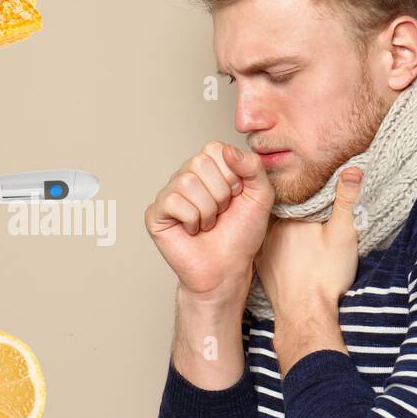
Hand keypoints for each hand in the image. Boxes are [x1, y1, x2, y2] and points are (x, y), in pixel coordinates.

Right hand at [145, 141, 274, 304]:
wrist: (227, 269)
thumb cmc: (241, 234)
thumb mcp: (261, 195)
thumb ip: (253, 165)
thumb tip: (227, 150)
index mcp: (208, 167)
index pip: (215, 149)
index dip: (232, 175)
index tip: (235, 196)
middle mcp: (186, 176)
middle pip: (200, 163)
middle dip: (220, 193)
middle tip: (221, 212)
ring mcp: (168, 194)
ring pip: (187, 183)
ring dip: (207, 210)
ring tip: (207, 223)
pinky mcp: (155, 213)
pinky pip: (173, 202)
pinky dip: (191, 220)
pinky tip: (192, 230)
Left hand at [255, 166, 363, 322]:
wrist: (306, 313)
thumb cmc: (325, 274)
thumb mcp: (343, 233)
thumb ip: (346, 199)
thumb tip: (353, 168)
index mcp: (288, 215)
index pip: (292, 193)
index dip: (305, 191)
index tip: (318, 195)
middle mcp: (269, 228)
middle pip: (281, 210)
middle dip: (295, 209)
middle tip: (313, 218)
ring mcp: (262, 247)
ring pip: (273, 228)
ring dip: (285, 228)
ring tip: (304, 235)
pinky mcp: (261, 264)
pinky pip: (268, 246)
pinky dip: (279, 245)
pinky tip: (292, 252)